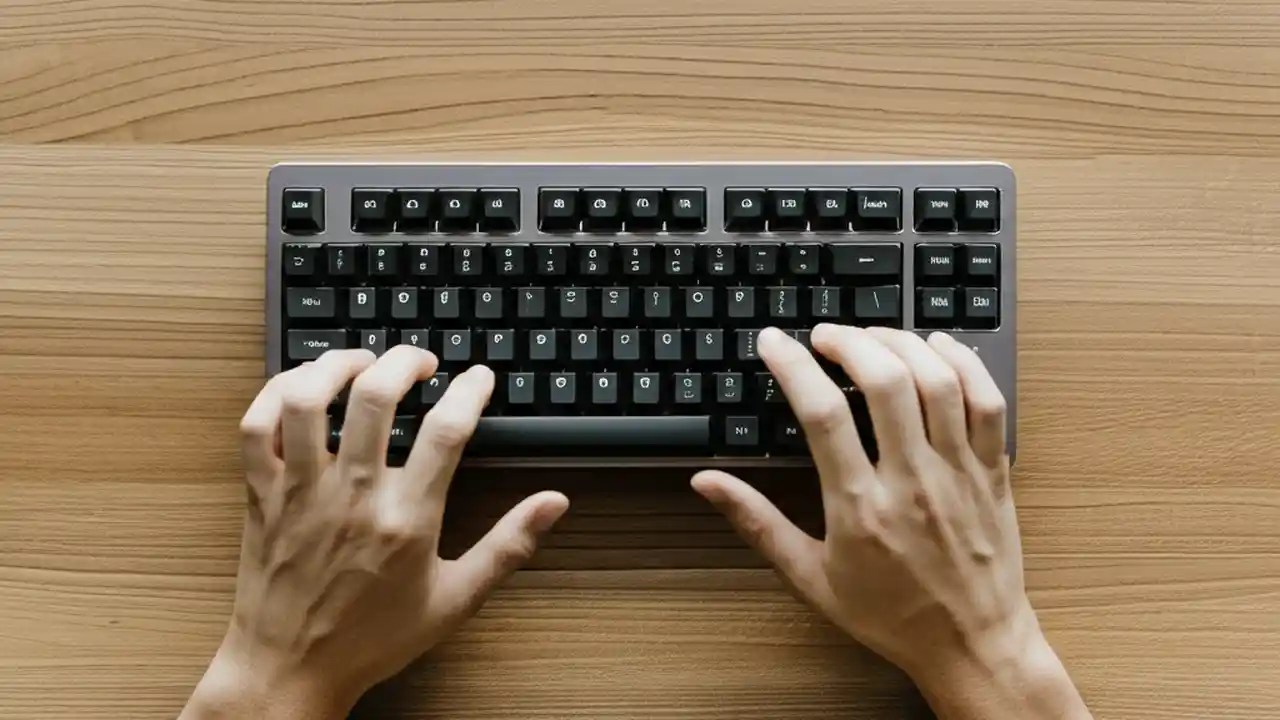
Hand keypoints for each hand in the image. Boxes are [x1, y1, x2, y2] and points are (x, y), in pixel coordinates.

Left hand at [181, 347, 568, 719]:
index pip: (446, 431)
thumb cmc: (370, 640)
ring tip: (362, 361)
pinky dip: (277, 391)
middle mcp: (352, 497)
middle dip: (404, 360)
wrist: (289, 672)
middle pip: (375, 396)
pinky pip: (258, 425)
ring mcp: (301, 492)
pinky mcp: (261, 494)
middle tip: (421, 362)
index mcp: (406, 520)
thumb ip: (508, 546)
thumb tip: (553, 504)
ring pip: (309, 399)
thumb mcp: (455, 599)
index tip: (478, 377)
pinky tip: (304, 387)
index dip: (470, 390)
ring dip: (337, 364)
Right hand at [693, 325, 1090, 719]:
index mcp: (860, 507)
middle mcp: (912, 481)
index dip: (793, 366)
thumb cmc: (891, 616)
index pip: (822, 414)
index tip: (774, 342)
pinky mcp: (993, 472)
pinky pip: (987, 401)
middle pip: (885, 381)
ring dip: (901, 343)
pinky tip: (938, 348)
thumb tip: (707, 483)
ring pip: (937, 381)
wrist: (972, 647)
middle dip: (849, 341)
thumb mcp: (810, 578)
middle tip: (825, 335)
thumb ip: (757, 523)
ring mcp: (958, 472)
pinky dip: (965, 363)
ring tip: (872, 336)